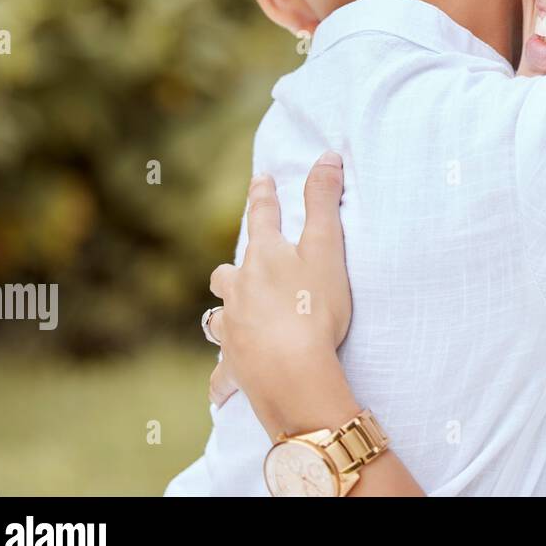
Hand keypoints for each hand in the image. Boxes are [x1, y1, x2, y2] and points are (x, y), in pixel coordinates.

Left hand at [206, 151, 351, 424]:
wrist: (294, 371)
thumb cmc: (314, 307)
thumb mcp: (327, 248)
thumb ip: (324, 202)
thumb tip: (327, 156)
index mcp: (263, 258)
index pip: (262, 218)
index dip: (263, 197)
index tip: (261, 180)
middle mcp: (239, 290)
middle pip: (226, 273)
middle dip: (233, 269)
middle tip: (241, 270)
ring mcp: (233, 328)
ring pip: (218, 317)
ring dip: (225, 315)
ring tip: (231, 319)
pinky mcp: (234, 367)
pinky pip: (223, 373)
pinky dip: (222, 377)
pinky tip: (220, 389)